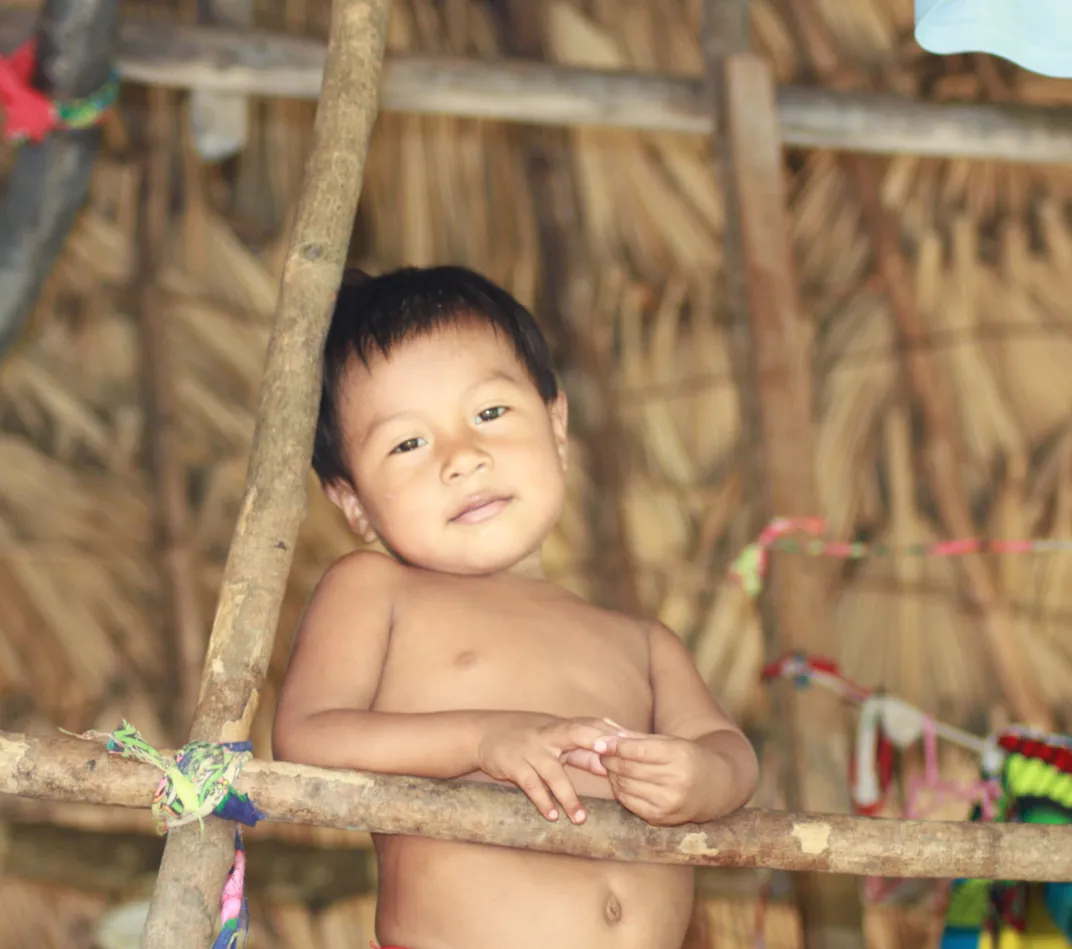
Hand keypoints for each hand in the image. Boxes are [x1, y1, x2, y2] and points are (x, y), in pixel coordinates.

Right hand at [476, 714, 617, 823]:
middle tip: (612, 764)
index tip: (631, 743)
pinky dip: (542, 801)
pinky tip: (552, 816)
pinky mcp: (514, 765)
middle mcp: (548, 735)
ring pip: (553, 772)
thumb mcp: (553, 736)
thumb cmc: (528, 736)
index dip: (609, 732)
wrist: (485, 733)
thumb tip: (611, 761)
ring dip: (568, 796)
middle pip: (576, 732)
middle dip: (595, 743)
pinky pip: (531, 785)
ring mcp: (531, 750)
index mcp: (561, 727)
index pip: (591, 724)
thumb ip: (580, 748)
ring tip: (581, 819)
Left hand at [596, 733, 719, 825]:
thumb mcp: (669, 742)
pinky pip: (629, 803)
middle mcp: (676, 781)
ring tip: (611, 766)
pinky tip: (621, 782)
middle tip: (602, 753)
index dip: (615, 747)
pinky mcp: (661, 818)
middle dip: (610, 760)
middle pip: (629, 769)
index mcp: (679, 756)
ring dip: (613, 775)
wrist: (714, 787)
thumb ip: (637, 739)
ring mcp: (668, 803)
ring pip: (625, 787)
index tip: (598, 743)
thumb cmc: (687, 758)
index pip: (638, 751)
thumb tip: (605, 737)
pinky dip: (620, 791)